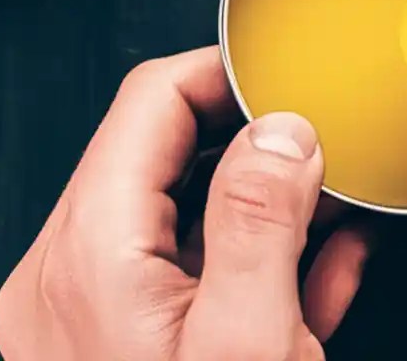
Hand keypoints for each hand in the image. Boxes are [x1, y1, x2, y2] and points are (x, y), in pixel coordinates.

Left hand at [0, 47, 368, 359]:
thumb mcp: (249, 344)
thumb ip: (258, 222)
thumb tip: (280, 126)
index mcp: (89, 255)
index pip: (147, 106)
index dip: (223, 74)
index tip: (290, 73)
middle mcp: (68, 273)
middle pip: (161, 153)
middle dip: (255, 143)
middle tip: (331, 146)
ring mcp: (86, 310)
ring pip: (179, 210)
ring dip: (262, 202)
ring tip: (338, 213)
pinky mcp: (117, 341)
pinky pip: (181, 269)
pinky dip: (247, 258)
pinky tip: (318, 270)